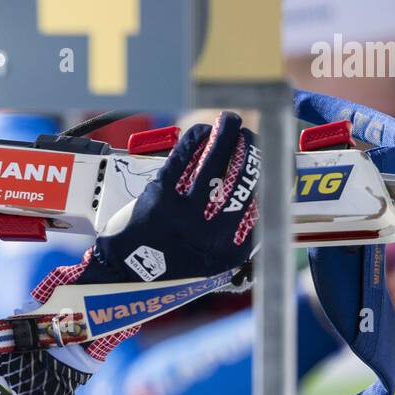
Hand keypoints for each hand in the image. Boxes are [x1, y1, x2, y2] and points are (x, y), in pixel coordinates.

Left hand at [80, 110, 259, 283]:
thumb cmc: (168, 266)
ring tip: (230, 122)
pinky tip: (202, 131)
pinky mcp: (159, 199)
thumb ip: (235, 238)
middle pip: (243, 182)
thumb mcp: (211, 264)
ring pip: (214, 165)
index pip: (263, 207)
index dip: (271, 176)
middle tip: (251, 135)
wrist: (122, 272)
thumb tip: (262, 199)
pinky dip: (195, 140)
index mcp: (228, 254)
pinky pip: (182, 160)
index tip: (272, 158)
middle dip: (252, 151)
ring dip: (226, 137)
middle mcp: (210, 236)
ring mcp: (184, 216)